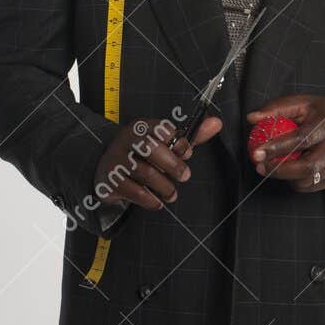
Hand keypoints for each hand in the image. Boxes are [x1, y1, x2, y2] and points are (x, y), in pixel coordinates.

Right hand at [93, 114, 223, 211]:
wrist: (108, 170)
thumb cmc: (143, 156)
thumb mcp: (165, 145)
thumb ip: (190, 137)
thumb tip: (217, 123)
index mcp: (141, 127)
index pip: (162, 129)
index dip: (178, 142)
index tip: (187, 154)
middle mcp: (126, 139)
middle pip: (152, 149)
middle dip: (173, 165)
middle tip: (185, 176)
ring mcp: (116, 159)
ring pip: (146, 173)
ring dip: (165, 187)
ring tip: (171, 194)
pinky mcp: (110, 179)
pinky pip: (135, 191)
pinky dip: (150, 200)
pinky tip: (156, 202)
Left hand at [245, 94, 324, 191]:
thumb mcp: (305, 103)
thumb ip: (278, 108)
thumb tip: (252, 118)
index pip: (300, 140)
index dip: (277, 148)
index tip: (257, 152)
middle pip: (307, 167)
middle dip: (279, 170)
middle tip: (260, 167)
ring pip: (308, 181)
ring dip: (286, 177)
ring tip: (273, 168)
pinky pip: (311, 186)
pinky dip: (296, 182)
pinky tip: (289, 171)